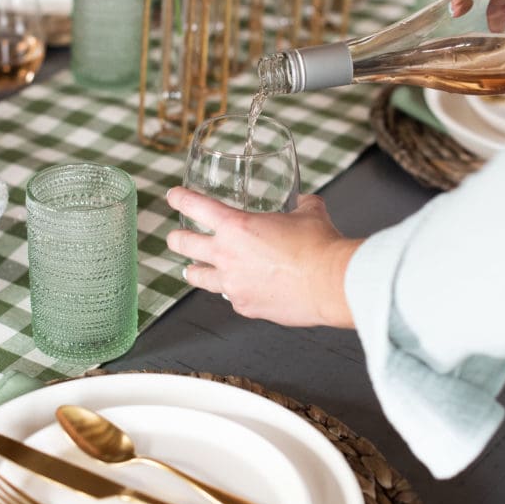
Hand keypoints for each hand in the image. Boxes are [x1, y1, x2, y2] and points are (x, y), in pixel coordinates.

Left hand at [166, 187, 361, 327]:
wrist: (331, 283)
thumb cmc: (319, 247)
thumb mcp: (309, 213)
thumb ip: (301, 205)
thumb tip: (304, 202)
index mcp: (236, 226)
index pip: (196, 206)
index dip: (180, 199)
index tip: (173, 196)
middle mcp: (226, 255)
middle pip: (183, 244)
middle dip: (177, 238)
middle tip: (176, 237)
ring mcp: (232, 285)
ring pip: (197, 277)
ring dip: (194, 269)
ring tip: (192, 269)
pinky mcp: (245, 307)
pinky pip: (230, 297)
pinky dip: (232, 292)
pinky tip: (238, 290)